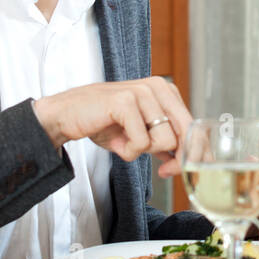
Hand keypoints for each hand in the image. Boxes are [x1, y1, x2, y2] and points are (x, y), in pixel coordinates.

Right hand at [32, 77, 191, 177]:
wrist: (65, 115)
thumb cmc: (102, 122)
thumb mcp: (140, 131)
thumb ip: (164, 140)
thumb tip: (189, 159)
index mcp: (165, 90)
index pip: (192, 125)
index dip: (193, 153)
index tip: (184, 169)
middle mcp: (157, 87)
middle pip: (186, 133)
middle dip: (179, 158)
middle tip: (164, 171)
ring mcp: (142, 92)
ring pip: (165, 141)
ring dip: (144, 151)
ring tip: (125, 143)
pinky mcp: (125, 102)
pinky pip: (141, 142)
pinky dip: (128, 151)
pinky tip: (116, 142)